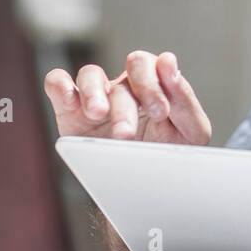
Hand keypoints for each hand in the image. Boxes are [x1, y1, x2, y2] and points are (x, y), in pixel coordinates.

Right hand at [43, 50, 210, 144]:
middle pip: (124, 77)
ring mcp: (98, 98)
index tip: (160, 113)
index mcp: (156, 86)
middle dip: (128, 105)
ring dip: (94, 93)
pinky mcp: (71, 112)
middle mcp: (126, 87)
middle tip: (127, 133)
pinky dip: (60, 86)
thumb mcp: (192, 131)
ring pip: (91, 75)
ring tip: (98, 114)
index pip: (152, 66)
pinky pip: (58, 84)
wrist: (144, 189)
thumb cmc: (170, 154)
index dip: (155, 84)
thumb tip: (169, 61)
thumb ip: (184, 98)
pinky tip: (68, 97)